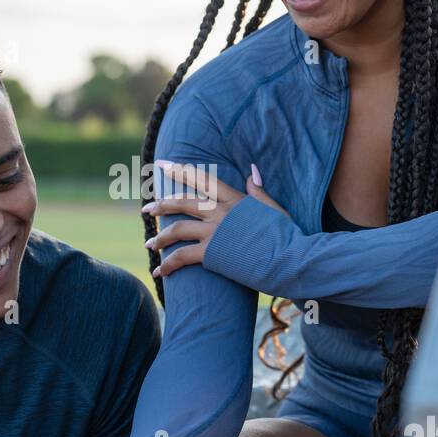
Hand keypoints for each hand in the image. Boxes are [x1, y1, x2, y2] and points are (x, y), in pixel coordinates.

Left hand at [143, 161, 286, 278]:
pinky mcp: (212, 253)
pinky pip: (181, 257)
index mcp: (235, 199)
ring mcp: (215, 232)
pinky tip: (159, 272)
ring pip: (177, 229)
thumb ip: (259, 192)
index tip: (163, 164)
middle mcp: (221, 212)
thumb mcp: (274, 209)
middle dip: (161, 205)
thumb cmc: (288, 236)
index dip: (181, 170)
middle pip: (183, 203)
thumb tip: (251, 172)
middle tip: (147, 209)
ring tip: (149, 244)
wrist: (290, 259)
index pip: (203, 179)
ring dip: (160, 238)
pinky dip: (168, 265)